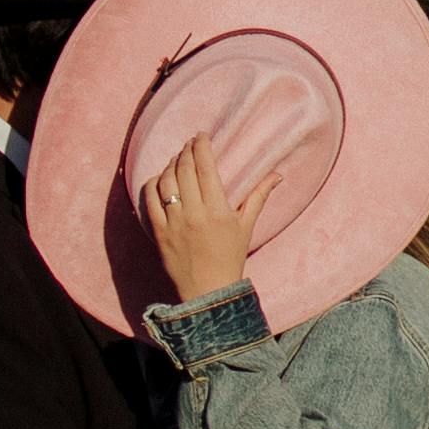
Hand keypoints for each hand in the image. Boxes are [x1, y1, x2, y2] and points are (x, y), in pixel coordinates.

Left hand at [137, 127, 271, 309]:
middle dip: (187, 151)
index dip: (202, 146)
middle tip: (190, 144)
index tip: (202, 136)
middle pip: (185, 170)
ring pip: (166, 181)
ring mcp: (174, 224)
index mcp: (218, 211)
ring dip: (171, 165)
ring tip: (178, 159)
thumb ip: (259, 196)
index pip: (206, 168)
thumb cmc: (230, 258)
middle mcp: (194, 214)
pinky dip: (154, 184)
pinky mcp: (159, 233)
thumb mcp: (246, 226)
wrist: (208, 292)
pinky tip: (161, 178)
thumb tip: (278, 174)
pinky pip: (150, 200)